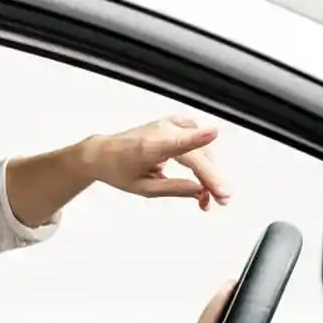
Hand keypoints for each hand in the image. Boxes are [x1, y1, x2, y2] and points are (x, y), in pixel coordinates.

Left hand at [79, 116, 228, 210]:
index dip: (196, 138)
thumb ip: (173, 188)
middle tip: (220, 200)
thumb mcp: (143, 188)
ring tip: (208, 192)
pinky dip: (203, 149)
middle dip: (212, 178)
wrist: (102, 154)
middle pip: (196, 154)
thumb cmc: (118, 171)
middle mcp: (160, 132)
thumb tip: (199, 191)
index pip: (177, 143)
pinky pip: (194, 133)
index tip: (214, 133)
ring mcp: (166, 124)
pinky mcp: (170, 122)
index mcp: (148, 148)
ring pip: (199, 144)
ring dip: (209, 168)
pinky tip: (206, 165)